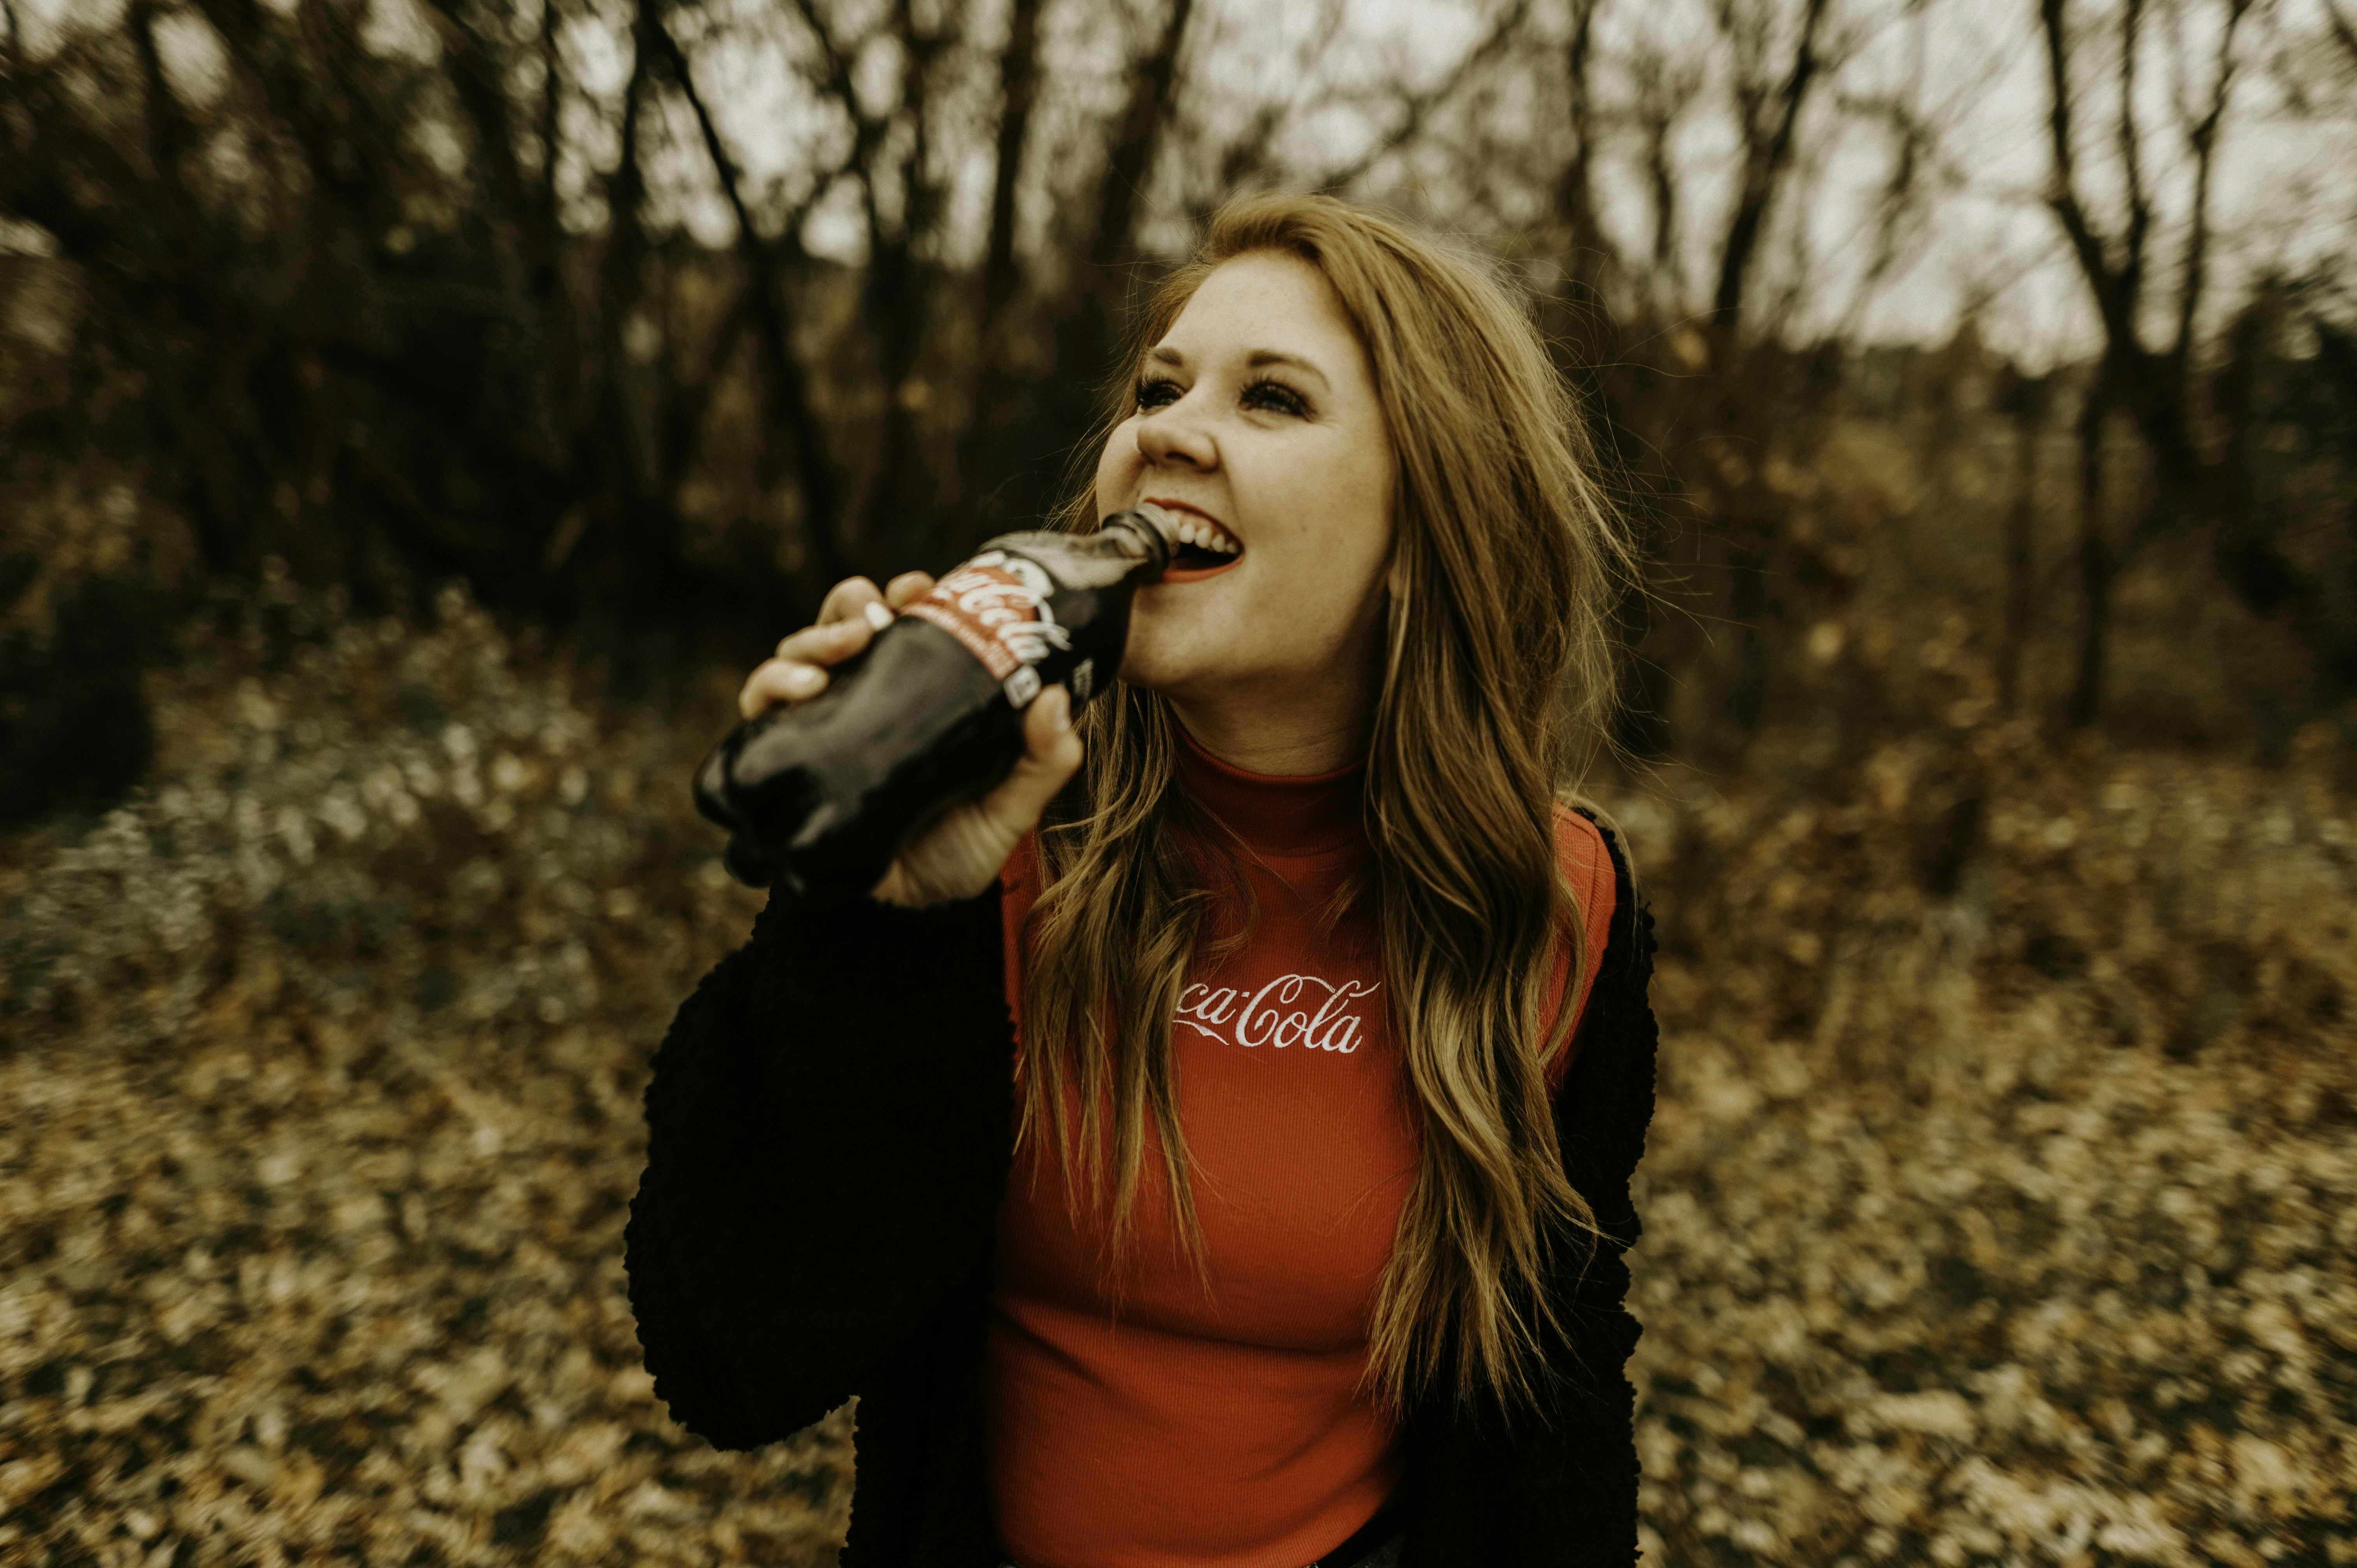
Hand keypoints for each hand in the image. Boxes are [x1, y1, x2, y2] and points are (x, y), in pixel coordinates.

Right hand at [736, 571, 1084, 906]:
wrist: (905, 923)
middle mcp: (861, 704)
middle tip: (878, 610)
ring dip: (812, 636)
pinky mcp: (784, 760)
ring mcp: (818, 729)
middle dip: (851, 603)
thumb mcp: (1009, 810)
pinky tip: (801, 687)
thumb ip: (1043, 761)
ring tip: (845, 643)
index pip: (899, 626)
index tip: (920, 586)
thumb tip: (1058, 697)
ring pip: (796, 655)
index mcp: (912, 698)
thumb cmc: (956, 856)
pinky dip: (771, 684)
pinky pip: (759, 710)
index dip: (905, 595)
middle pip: (841, 626)